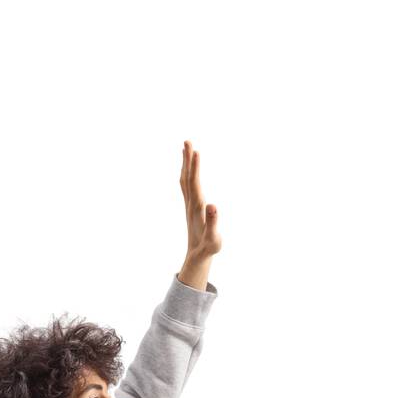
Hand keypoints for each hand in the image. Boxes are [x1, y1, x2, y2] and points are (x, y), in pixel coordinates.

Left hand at [180, 139, 221, 262]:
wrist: (197, 256)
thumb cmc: (208, 247)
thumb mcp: (213, 237)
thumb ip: (213, 222)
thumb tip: (213, 205)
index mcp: (197, 208)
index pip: (195, 183)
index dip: (195, 168)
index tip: (195, 151)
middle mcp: (190, 203)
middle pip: (187, 177)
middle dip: (187, 159)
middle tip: (187, 141)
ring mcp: (189, 204)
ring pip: (185, 179)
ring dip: (185, 163)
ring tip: (186, 147)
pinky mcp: (191, 206)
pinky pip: (187, 185)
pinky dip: (187, 173)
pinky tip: (187, 167)